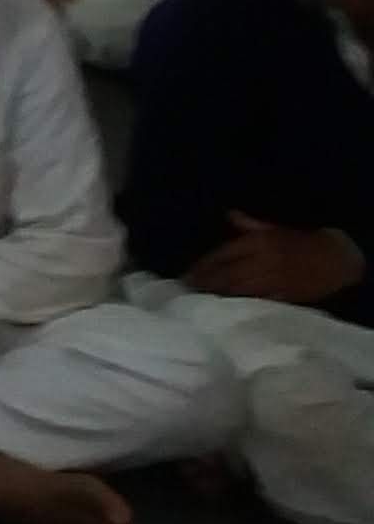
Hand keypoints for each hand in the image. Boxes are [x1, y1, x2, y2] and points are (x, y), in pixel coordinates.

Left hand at [187, 214, 369, 305]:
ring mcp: (275, 280)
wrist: (337, 258)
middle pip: (227, 275)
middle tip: (186, 291)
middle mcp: (264, 261)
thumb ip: (249, 224)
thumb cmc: (301, 242)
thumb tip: (229, 214)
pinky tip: (228, 309)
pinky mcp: (286, 296)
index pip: (222, 255)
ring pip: (241, 290)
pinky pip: (259, 301)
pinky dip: (243, 304)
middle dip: (206, 283)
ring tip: (200, 301)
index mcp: (259, 242)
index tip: (187, 276)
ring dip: (219, 295)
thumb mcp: (275, 229)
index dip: (203, 266)